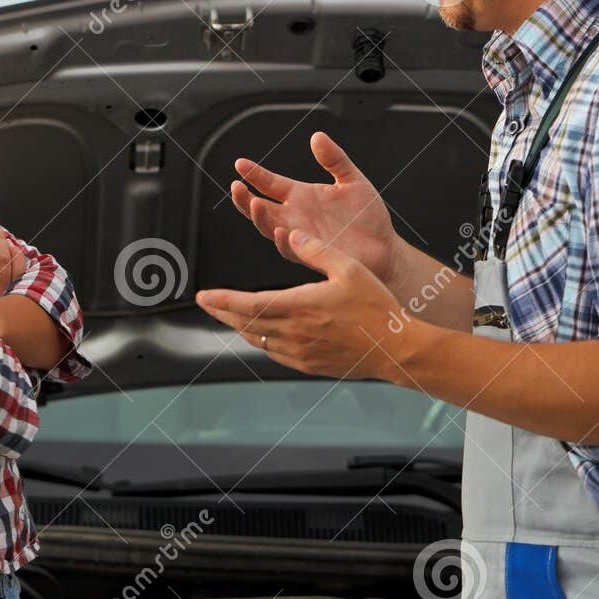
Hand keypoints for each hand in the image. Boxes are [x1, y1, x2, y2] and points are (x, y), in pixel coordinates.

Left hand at [195, 230, 403, 380]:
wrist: (395, 348)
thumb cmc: (376, 308)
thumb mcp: (348, 268)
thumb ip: (316, 249)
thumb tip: (291, 233)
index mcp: (299, 306)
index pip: (248, 304)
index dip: (222, 301)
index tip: (203, 296)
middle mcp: (294, 333)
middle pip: (246, 324)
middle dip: (223, 313)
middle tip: (207, 304)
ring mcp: (301, 353)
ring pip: (258, 341)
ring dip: (241, 328)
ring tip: (230, 317)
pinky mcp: (310, 365)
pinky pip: (276, 355)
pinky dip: (262, 342)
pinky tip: (263, 336)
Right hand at [231, 131, 400, 283]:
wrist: (384, 246)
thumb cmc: (367, 216)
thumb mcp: (352, 180)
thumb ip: (335, 159)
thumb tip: (317, 136)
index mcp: (300, 196)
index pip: (269, 183)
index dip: (254, 174)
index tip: (240, 163)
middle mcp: (294, 216)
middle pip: (260, 208)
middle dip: (244, 199)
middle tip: (236, 187)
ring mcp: (301, 236)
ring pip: (269, 228)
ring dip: (259, 218)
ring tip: (256, 204)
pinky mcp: (311, 254)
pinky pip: (291, 249)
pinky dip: (285, 241)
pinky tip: (282, 231)